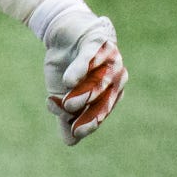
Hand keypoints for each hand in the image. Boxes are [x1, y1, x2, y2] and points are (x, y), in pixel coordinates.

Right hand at [43, 8, 126, 144]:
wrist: (63, 34)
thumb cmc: (66, 67)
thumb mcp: (62, 95)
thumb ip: (66, 117)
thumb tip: (70, 143)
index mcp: (108, 93)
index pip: (100, 112)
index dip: (89, 123)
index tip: (75, 134)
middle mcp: (114, 77)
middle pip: (103, 99)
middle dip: (89, 112)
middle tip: (72, 123)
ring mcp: (108, 59)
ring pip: (99, 81)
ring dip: (84, 94)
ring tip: (67, 104)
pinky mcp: (97, 43)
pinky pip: (90, 58)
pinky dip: (81, 69)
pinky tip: (69, 81)